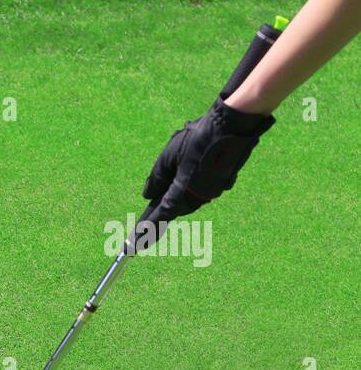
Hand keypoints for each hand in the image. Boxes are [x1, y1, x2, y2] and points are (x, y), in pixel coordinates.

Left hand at [143, 99, 274, 219]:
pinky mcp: (225, 181)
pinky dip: (192, 189)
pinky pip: (203, 190)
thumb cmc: (198, 138)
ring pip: (190, 200)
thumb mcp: (168, 156)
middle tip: (143, 230)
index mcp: (185, 190)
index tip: (136, 245)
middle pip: (177, 208)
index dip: (149, 228)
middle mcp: (201, 196)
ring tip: (160, 210)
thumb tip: (148, 194)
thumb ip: (156, 177)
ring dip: (177, 201)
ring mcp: (215, 190)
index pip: (163, 214)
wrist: (234, 125)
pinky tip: (186, 183)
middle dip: (162, 215)